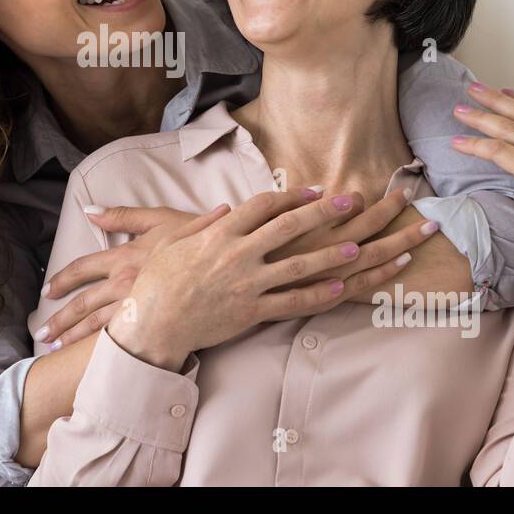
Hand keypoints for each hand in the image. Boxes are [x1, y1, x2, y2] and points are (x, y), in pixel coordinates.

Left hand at [39, 206, 198, 348]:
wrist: (231, 265)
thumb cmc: (198, 239)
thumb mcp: (160, 219)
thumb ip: (122, 216)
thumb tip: (90, 211)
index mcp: (124, 258)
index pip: (82, 269)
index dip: (61, 280)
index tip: (46, 292)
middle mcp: (125, 286)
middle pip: (82, 306)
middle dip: (59, 321)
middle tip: (41, 334)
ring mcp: (139, 310)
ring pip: (96, 329)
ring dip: (72, 339)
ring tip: (55, 350)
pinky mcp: (155, 328)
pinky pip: (121, 342)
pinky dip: (101, 352)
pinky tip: (92, 360)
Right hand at [106, 187, 437, 371]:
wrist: (153, 323)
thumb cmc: (158, 281)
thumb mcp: (173, 242)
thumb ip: (203, 222)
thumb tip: (228, 206)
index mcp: (220, 233)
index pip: (263, 205)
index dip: (292, 195)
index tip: (315, 190)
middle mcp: (238, 254)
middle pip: (289, 227)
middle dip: (323, 213)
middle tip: (351, 201)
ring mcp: (247, 284)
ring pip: (299, 266)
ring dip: (332, 254)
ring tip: (360, 246)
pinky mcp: (251, 312)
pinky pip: (292, 303)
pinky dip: (318, 295)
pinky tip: (340, 288)